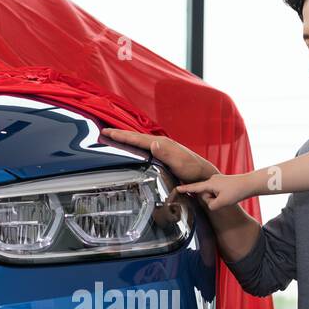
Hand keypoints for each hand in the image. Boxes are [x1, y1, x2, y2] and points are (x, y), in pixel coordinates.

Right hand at [100, 127, 217, 183]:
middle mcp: (160, 144)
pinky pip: (144, 149)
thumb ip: (167, 154)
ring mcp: (162, 149)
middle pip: (136, 137)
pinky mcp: (163, 156)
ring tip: (113, 138)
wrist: (204, 176)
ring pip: (139, 142)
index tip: (107, 132)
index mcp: (161, 144)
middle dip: (119, 134)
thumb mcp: (180, 163)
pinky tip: (131, 149)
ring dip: (125, 140)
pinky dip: (134, 146)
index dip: (121, 136)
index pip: (137, 138)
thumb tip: (153, 143)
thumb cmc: (194, 171)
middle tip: (103, 131)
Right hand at [174, 173, 254, 209]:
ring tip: (227, 196)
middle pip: (204, 193)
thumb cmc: (236, 192)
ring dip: (216, 198)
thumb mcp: (221, 203)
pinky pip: (215, 192)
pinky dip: (219, 196)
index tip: (175, 189)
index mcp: (210, 183)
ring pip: (210, 193)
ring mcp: (217, 180)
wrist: (249, 184)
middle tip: (223, 199)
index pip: (194, 187)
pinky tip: (227, 194)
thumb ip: (210, 205)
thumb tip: (208, 203)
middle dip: (210, 199)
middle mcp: (212, 179)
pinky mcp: (221, 182)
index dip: (184, 189)